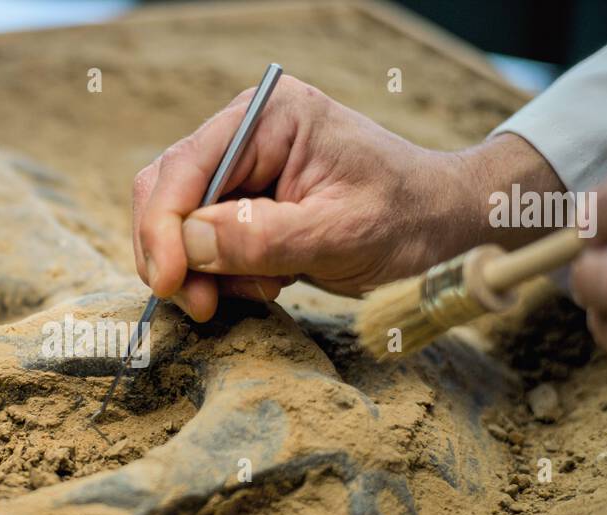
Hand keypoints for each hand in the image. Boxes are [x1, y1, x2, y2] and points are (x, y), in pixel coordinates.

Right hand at [131, 75, 557, 320]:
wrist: (442, 228)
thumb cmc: (405, 219)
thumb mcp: (340, 233)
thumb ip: (263, 238)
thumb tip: (189, 245)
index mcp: (267, 117)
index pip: (185, 168)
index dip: (164, 227)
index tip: (170, 282)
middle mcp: (244, 134)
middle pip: (166, 194)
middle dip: (176, 255)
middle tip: (202, 305)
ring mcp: (241, 170)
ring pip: (178, 226)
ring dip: (203, 272)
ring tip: (263, 290)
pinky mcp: (244, 206)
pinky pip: (203, 246)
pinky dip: (220, 276)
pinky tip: (267, 285)